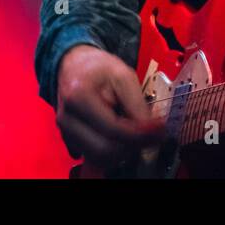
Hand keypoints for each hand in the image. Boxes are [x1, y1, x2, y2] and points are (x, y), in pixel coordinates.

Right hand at [54, 45, 165, 168]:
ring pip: (100, 158)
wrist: (75, 66)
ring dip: (121, 149)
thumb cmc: (98, 68)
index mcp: (79, 97)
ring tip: (129, 129)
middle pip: (104, 150)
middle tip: (146, 134)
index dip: (140, 135)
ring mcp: (67, 132)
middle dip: (130, 145)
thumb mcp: (124, 75)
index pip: (113, 130)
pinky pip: (95, 156)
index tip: (157, 131)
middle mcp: (68, 118)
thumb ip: (138, 105)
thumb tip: (153, 132)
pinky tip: (117, 133)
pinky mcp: (70, 141)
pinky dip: (111, 150)